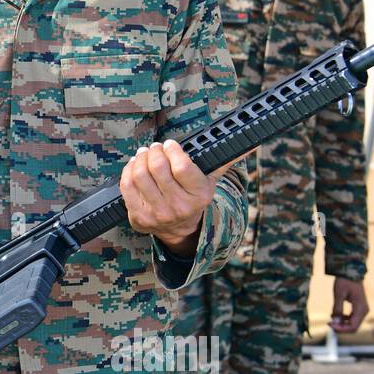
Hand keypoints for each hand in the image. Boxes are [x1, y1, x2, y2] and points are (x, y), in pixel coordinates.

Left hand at [120, 140, 215, 256]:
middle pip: (157, 168)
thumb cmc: (193, 197)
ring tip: (144, 154)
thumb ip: (223, 161)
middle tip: (156, 147)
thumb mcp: (210, 181)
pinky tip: (134, 166)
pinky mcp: (139, 218)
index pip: (181, 166)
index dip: (172, 150)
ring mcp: (157, 214)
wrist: (179, 229)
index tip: (170, 145)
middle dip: (154, 151)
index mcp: (199, 196)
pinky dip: (128, 171)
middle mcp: (179, 207)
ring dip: (140, 159)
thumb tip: (247, 145)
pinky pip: (127, 187)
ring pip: (140, 175)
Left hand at [330, 278, 368, 332]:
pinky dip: (344, 319)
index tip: (330, 325)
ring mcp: (362, 310)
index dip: (341, 329)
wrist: (351, 272)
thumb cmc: (345, 281)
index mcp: (361, 308)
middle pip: (354, 327)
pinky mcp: (359, 308)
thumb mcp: (339, 293)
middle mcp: (364, 311)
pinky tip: (335, 315)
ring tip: (331, 318)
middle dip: (341, 327)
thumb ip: (337, 307)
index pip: (353, 326)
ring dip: (342, 324)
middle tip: (329, 323)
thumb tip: (335, 321)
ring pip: (353, 324)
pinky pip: (352, 318)